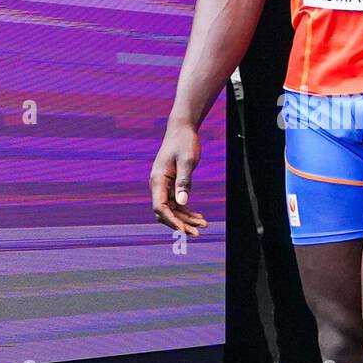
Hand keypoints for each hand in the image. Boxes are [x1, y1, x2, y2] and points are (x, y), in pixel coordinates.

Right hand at [149, 117, 208, 236]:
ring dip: (186, 219)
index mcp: (158, 180)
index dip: (171, 221)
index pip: (160, 207)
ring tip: (204, 225)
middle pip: (166, 212)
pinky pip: (177, 203)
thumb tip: (183, 202)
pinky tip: (199, 217)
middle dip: (181, 224)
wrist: (182, 129)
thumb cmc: (184, 142)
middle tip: (198, 232)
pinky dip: (187, 211)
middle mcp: (158, 185)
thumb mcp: (187, 161)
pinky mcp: (172, 184)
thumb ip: (184, 181)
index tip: (184, 230)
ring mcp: (164, 186)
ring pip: (173, 209)